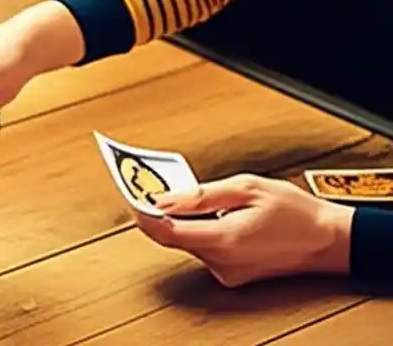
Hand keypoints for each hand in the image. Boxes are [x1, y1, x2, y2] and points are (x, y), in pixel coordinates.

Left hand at [136, 175, 353, 287]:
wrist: (329, 241)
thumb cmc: (296, 211)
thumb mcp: (247, 188)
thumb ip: (200, 195)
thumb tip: (163, 199)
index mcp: (224, 240)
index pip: (165, 232)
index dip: (143, 214)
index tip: (132, 195)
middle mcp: (222, 262)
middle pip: (174, 237)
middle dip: (163, 212)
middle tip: (156, 186)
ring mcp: (227, 272)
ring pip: (189, 242)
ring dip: (185, 221)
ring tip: (197, 198)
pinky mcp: (232, 274)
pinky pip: (204, 249)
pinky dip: (201, 230)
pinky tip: (215, 216)